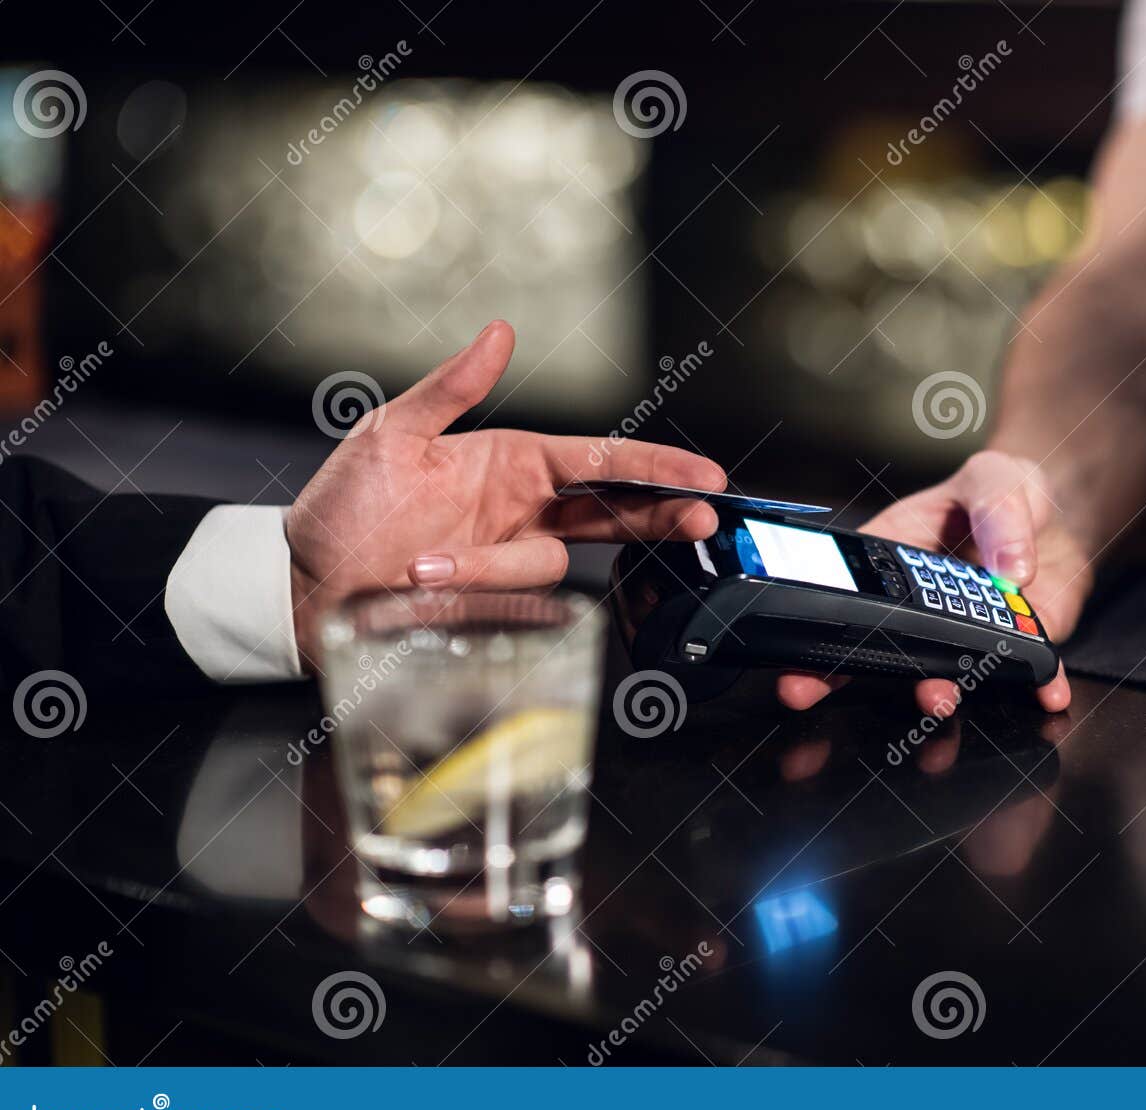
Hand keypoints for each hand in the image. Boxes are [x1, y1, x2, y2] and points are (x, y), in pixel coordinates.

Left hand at [286, 321, 724, 664]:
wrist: (304, 583)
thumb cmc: (343, 507)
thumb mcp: (390, 435)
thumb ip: (451, 388)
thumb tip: (500, 333)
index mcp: (512, 462)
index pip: (601, 461)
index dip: (657, 468)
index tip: (705, 478)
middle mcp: (523, 511)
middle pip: (616, 512)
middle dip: (662, 515)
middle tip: (704, 521)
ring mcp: (510, 560)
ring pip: (549, 563)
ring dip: (489, 566)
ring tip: (422, 567)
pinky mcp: (494, 605)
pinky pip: (513, 599)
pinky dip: (472, 590)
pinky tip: (427, 585)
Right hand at [776, 450, 1084, 715]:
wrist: (1059, 515)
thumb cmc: (1007, 489)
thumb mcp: (995, 478)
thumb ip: (999, 514)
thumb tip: (1011, 567)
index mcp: (896, 557)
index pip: (848, 594)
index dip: (820, 628)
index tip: (804, 655)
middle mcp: (922, 603)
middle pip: (878, 645)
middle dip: (849, 676)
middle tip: (819, 692)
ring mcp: (966, 630)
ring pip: (943, 670)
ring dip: (935, 691)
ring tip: (938, 699)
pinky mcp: (1012, 645)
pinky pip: (1022, 671)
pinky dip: (1035, 684)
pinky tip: (1045, 691)